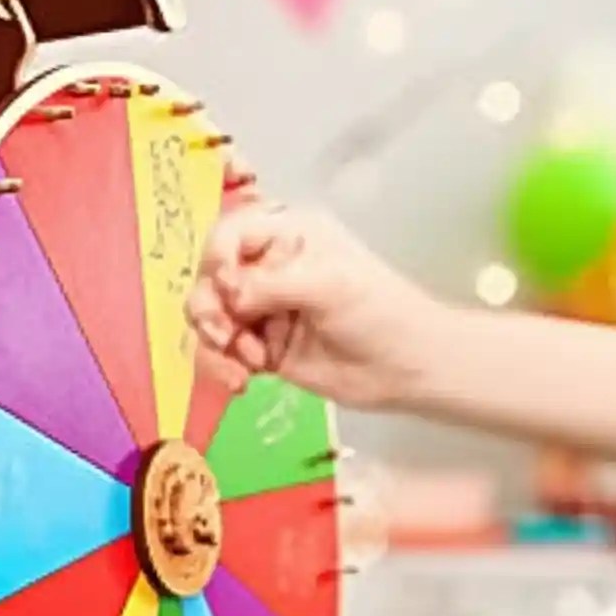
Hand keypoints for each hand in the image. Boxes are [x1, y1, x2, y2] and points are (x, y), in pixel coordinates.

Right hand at [185, 202, 447, 409]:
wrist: (407, 369)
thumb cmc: (380, 312)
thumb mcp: (329, 285)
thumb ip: (270, 284)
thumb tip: (225, 293)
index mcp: (288, 235)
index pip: (230, 233)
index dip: (217, 259)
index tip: (226, 288)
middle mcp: (268, 268)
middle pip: (210, 278)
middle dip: (208, 307)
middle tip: (225, 334)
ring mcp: (263, 310)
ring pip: (209, 318)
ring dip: (214, 343)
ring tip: (244, 366)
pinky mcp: (261, 348)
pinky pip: (221, 353)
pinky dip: (221, 367)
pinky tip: (242, 381)